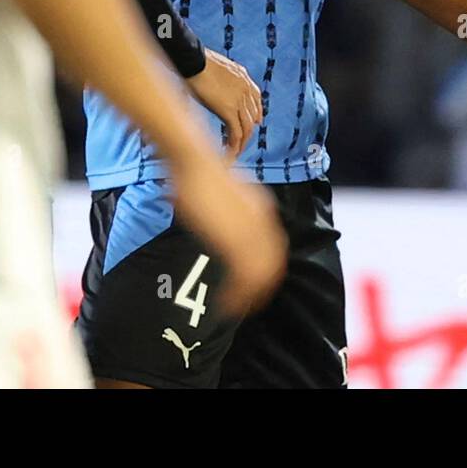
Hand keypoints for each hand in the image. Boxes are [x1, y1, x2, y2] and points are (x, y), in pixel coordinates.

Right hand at [170, 151, 285, 316]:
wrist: (193, 161)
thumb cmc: (197, 172)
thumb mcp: (220, 191)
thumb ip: (227, 208)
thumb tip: (215, 216)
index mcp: (261, 207)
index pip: (273, 244)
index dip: (266, 265)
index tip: (253, 279)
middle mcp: (263, 220)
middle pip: (273, 261)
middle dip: (262, 285)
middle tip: (247, 301)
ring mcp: (251, 231)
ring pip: (261, 274)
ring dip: (248, 294)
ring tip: (233, 306)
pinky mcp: (236, 241)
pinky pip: (245, 277)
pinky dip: (238, 294)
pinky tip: (226, 303)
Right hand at [186, 48, 261, 158]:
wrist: (193, 60)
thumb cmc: (196, 60)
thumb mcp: (215, 66)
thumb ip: (219, 76)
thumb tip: (209, 80)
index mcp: (243, 77)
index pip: (256, 98)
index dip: (257, 111)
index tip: (256, 121)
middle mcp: (245, 90)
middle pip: (252, 115)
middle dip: (249, 130)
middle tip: (243, 141)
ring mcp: (238, 101)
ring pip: (246, 127)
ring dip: (242, 142)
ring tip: (235, 152)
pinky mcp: (228, 111)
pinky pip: (236, 133)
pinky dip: (234, 145)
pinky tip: (229, 152)